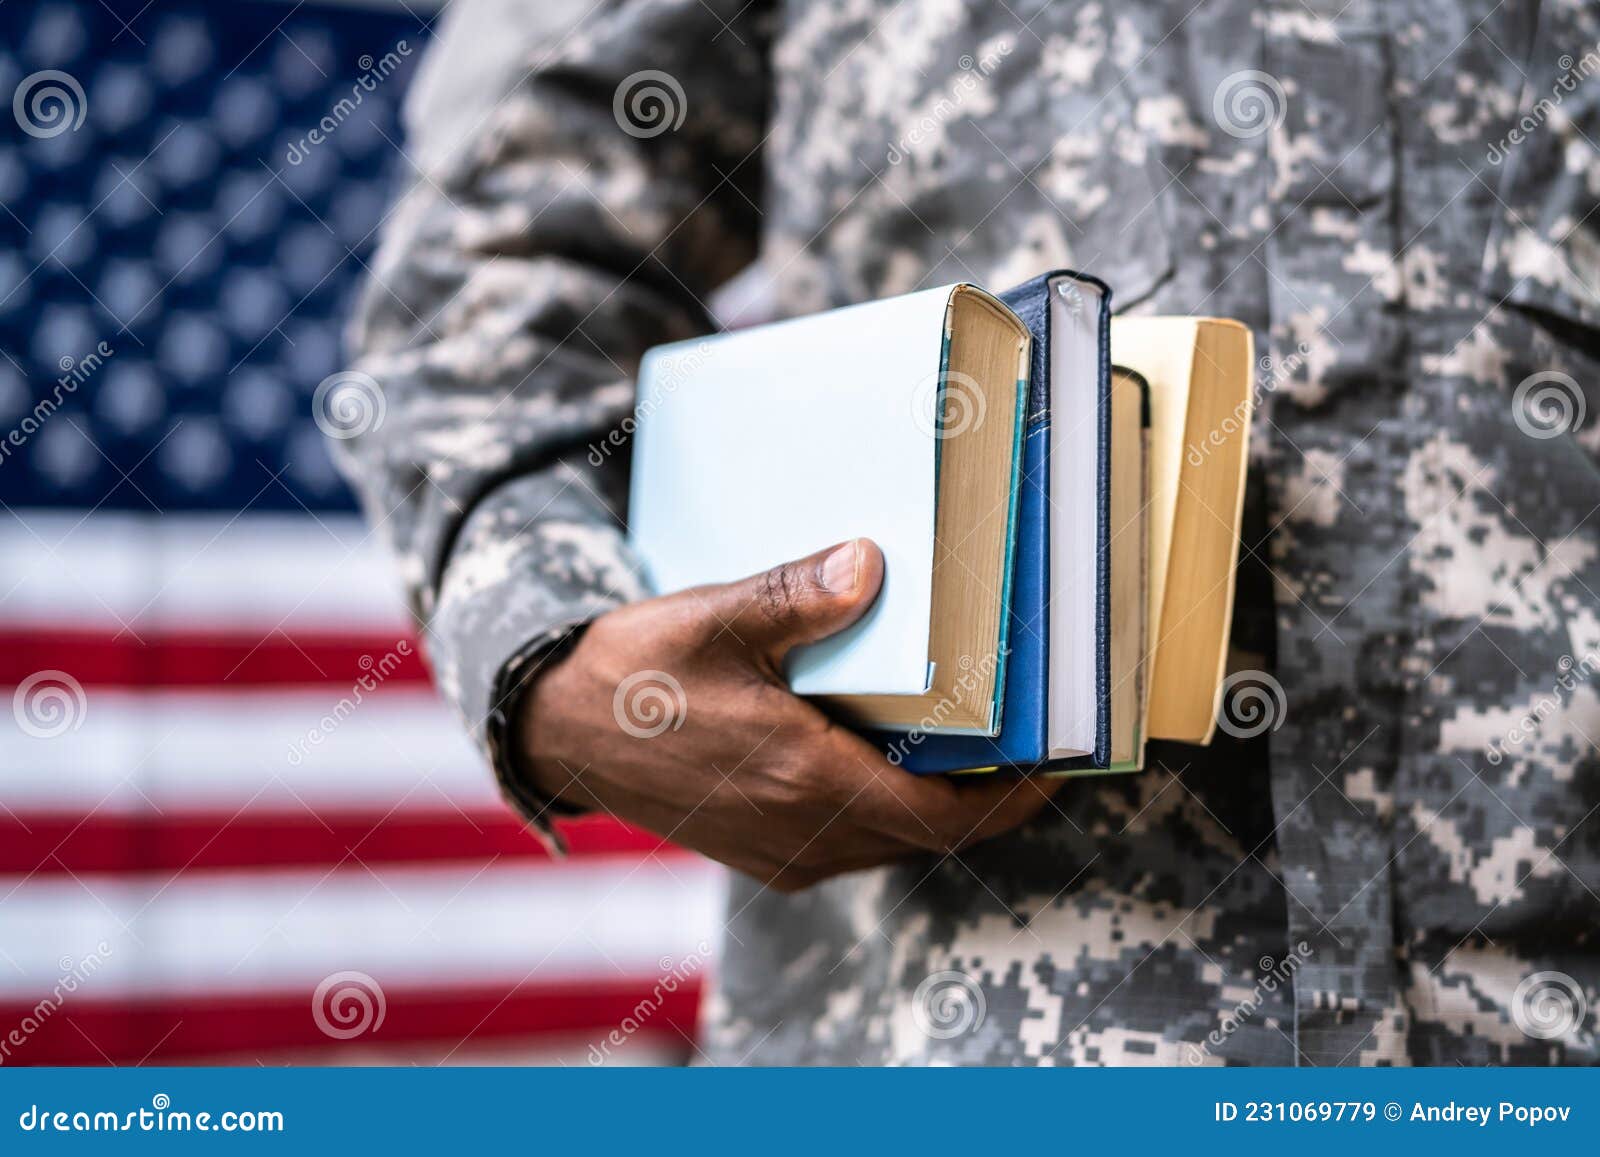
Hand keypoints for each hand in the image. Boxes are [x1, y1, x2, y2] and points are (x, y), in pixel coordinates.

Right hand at [515, 539, 1059, 891]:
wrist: (555, 730)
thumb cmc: (631, 677)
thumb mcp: (713, 619)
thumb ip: (797, 596)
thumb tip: (870, 564)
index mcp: (806, 782)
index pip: (947, 817)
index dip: (1014, 795)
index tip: (1059, 761)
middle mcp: (804, 834)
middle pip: (931, 831)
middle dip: (987, 792)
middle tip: (1028, 735)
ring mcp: (783, 850)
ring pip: (894, 839)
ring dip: (938, 800)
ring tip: (973, 739)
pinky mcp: (764, 849)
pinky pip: (855, 839)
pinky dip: (890, 805)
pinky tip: (893, 753)